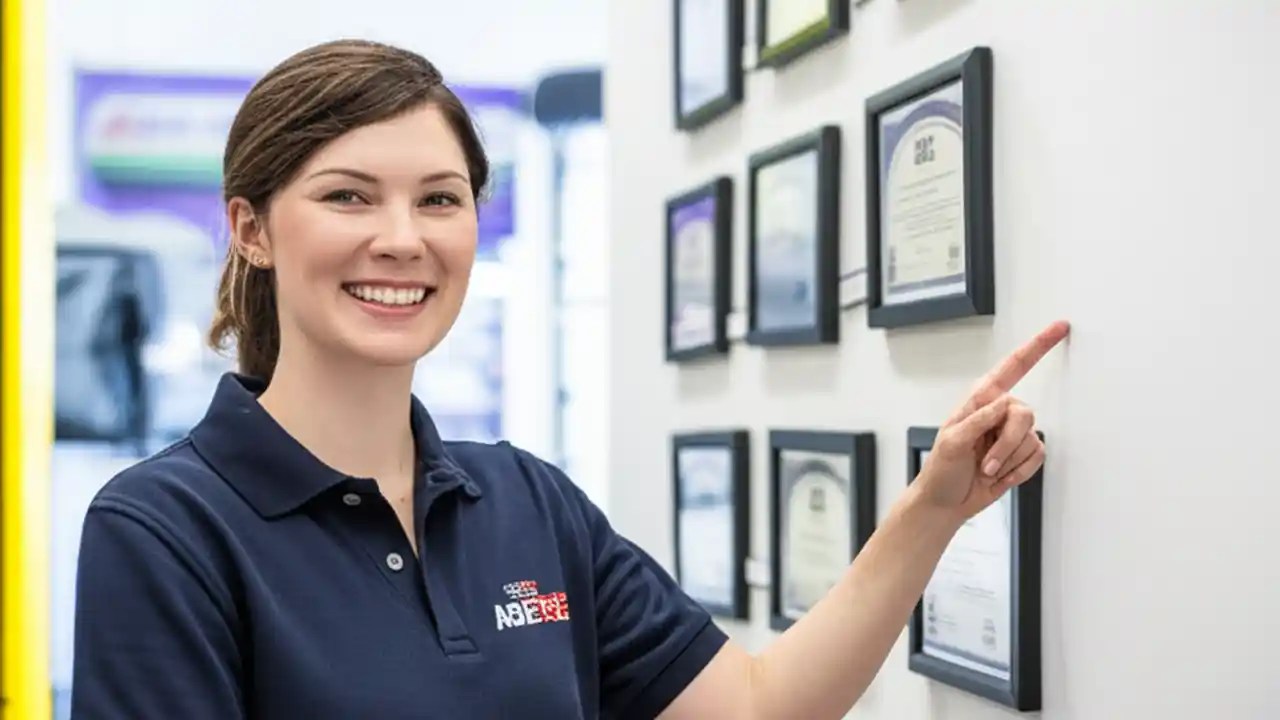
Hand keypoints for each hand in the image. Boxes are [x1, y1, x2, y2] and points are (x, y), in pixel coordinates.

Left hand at [913, 320, 1069, 520]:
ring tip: (987, 470)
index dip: (1037, 346)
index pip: (1013, 367)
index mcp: (981, 399)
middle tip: (986, 462)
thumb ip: (979, 420)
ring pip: (1031, 440)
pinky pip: (1036, 458)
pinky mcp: (1022, 454)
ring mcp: (1012, 434)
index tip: (1060, 327)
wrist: (947, 501)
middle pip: (1026, 415)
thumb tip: (1004, 405)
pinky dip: (1017, 473)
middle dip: (1007, 443)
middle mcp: (1000, 411)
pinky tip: (999, 476)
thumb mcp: (952, 441)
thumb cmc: (942, 469)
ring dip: (1008, 462)